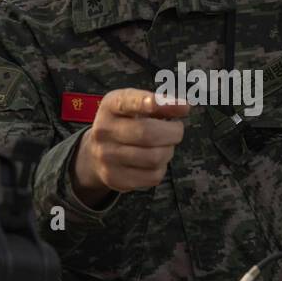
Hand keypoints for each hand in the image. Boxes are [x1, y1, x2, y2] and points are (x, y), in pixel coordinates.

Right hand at [71, 89, 190, 203]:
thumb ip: (162, 104)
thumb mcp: (137, 106)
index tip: (158, 102)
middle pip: (148, 134)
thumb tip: (185, 107)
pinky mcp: (115, 178)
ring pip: (154, 158)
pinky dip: (161, 168)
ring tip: (164, 146)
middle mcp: (104, 131)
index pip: (127, 102)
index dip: (144, 101)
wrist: (96, 154)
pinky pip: (153, 176)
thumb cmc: (125, 124)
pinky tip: (154, 161)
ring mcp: (106, 157)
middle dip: (173, 132)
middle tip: (177, 130)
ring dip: (168, 151)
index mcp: (110, 106)